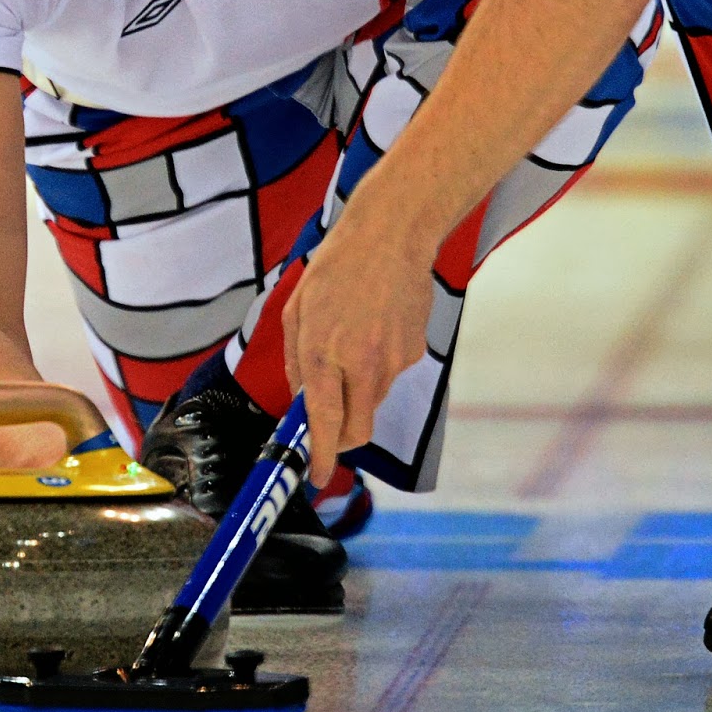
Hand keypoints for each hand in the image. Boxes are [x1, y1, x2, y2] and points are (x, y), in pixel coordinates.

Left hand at [282, 217, 432, 484]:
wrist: (391, 235)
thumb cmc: (336, 267)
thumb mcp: (296, 309)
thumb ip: (297, 361)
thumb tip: (301, 402)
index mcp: (324, 352)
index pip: (324, 421)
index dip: (322, 456)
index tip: (318, 476)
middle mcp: (361, 363)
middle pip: (357, 429)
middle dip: (342, 438)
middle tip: (329, 425)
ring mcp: (393, 360)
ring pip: (373, 400)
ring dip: (357, 391)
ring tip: (350, 341)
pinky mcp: (414, 352)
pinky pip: (390, 374)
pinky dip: (377, 364)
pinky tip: (373, 325)